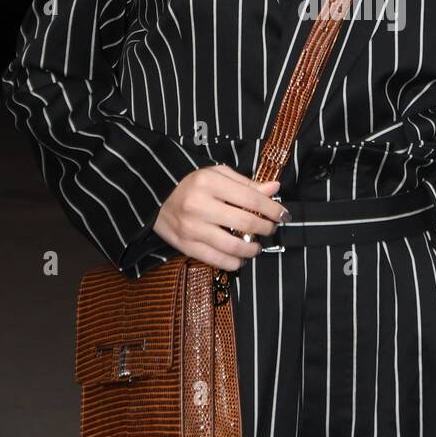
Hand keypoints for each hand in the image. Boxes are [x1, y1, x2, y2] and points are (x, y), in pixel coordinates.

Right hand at [152, 164, 286, 271]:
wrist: (153, 196)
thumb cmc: (190, 183)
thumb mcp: (216, 174)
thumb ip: (246, 183)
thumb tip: (274, 189)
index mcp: (209, 182)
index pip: (252, 199)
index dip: (273, 209)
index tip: (283, 214)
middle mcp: (200, 206)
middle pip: (246, 223)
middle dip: (266, 229)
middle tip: (270, 228)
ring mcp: (192, 228)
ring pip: (233, 247)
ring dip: (253, 249)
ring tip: (257, 245)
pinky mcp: (185, 246)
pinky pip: (217, 260)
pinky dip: (234, 262)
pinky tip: (240, 257)